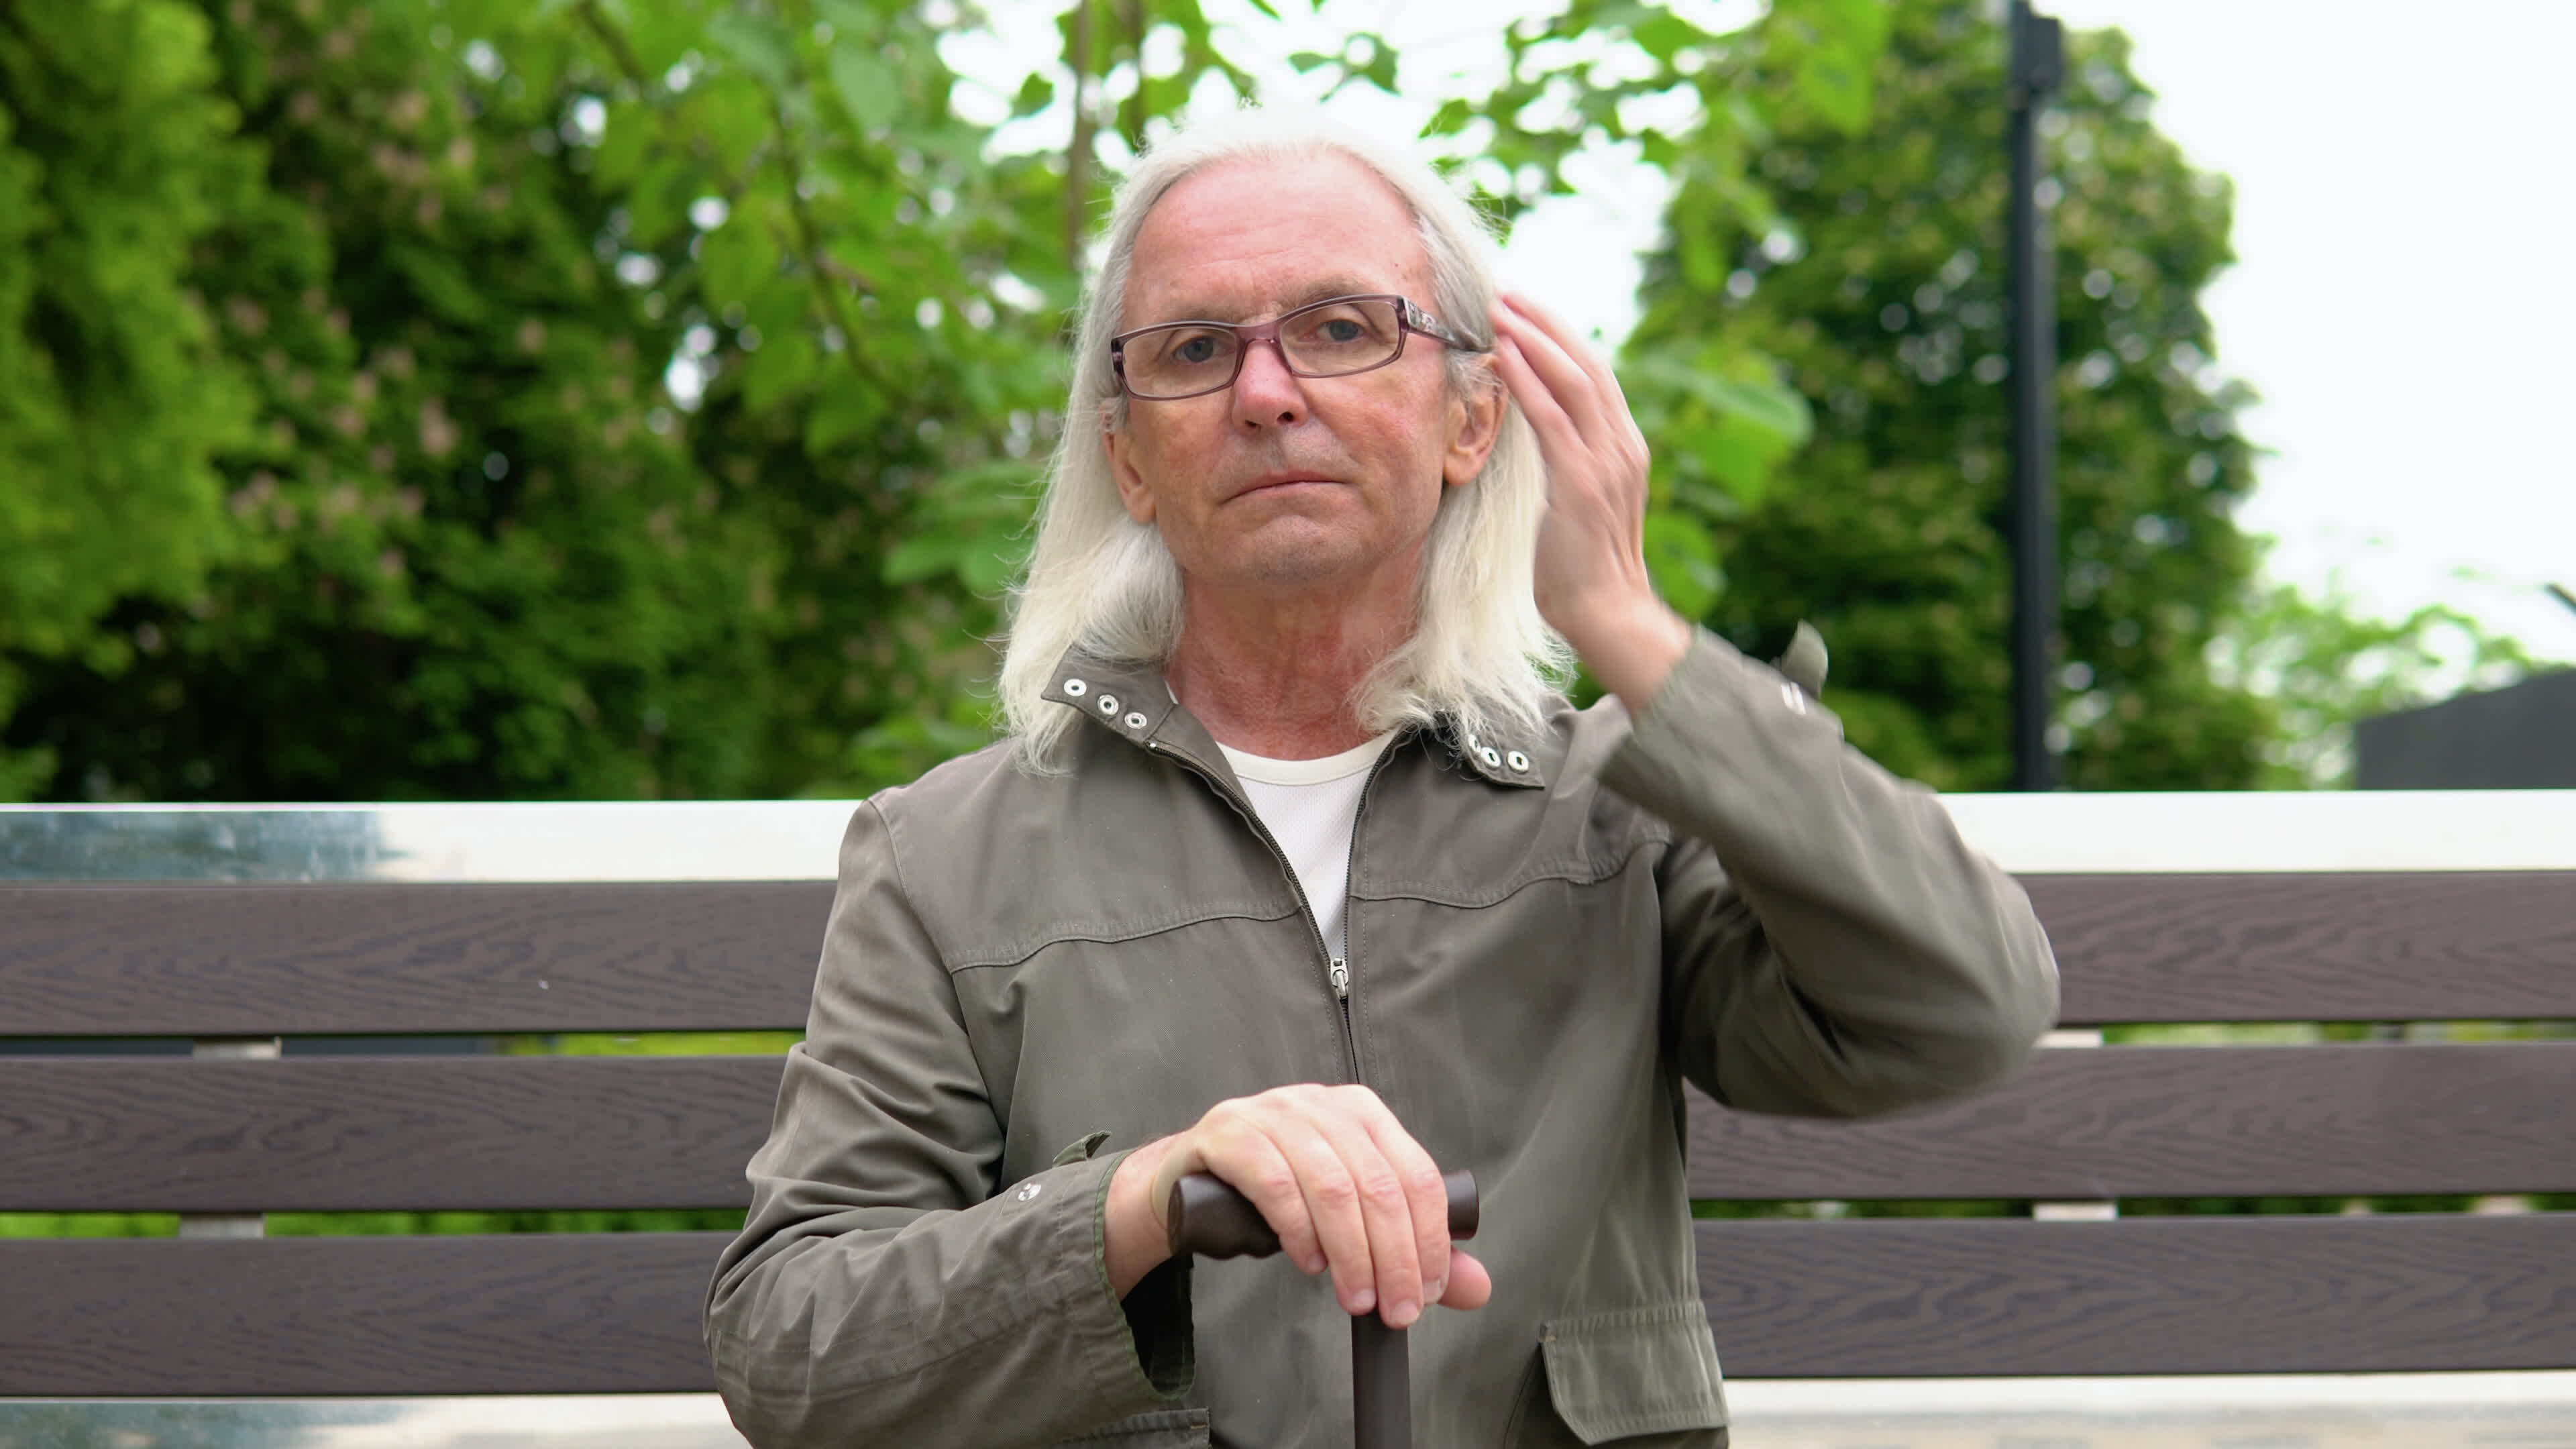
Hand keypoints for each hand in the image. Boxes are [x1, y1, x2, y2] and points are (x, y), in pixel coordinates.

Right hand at [1105, 1084, 1492, 1326]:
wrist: (1187, 1184)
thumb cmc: (1277, 1196)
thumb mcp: (1350, 1218)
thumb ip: (1410, 1250)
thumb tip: (1477, 1288)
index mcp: (1363, 1114)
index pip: (1417, 1176)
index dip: (1429, 1240)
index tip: (1428, 1293)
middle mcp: (1322, 1103)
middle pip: (1377, 1184)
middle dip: (1393, 1257)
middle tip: (1396, 1311)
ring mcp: (1273, 1112)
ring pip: (1331, 1186)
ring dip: (1351, 1253)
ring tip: (1355, 1298)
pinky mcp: (1229, 1133)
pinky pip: (1275, 1182)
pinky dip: (1300, 1230)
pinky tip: (1310, 1262)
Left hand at [1489, 293, 1692, 708]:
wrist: (1607, 610)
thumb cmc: (1581, 565)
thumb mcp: (1579, 500)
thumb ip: (1571, 460)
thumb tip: (1542, 432)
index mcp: (1624, 446)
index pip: (1596, 374)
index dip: (1561, 337)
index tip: (1527, 310)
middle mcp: (1622, 445)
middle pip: (1589, 363)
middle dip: (1547, 322)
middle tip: (1508, 290)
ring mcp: (1607, 462)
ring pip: (1574, 380)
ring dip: (1534, 338)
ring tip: (1499, 308)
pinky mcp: (1582, 482)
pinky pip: (1552, 417)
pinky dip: (1527, 379)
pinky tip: (1501, 353)